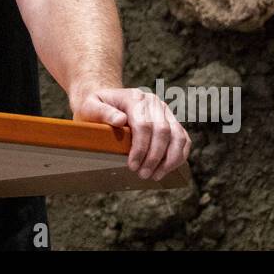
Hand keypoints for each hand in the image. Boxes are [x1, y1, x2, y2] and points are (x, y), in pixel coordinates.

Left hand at [70, 85, 189, 181]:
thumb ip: (102, 111)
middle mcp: (153, 102)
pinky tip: (167, 169)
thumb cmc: (96, 107)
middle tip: (143, 175)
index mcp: (134, 98)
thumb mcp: (90, 106)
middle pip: (163, 131)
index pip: (144, 125)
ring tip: (155, 176)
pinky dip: (179, 156)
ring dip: (169, 159)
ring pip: (177, 136)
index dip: (141, 148)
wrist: (107, 101)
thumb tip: (120, 120)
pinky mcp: (171, 121)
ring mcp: (165, 111)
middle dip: (154, 157)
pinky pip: (183, 139)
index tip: (132, 166)